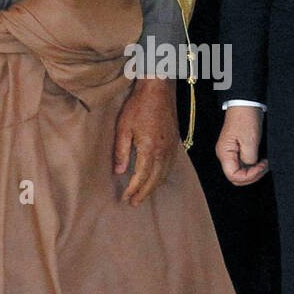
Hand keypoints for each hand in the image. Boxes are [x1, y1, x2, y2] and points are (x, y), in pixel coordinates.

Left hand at [113, 76, 180, 204]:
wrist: (157, 91)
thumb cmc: (138, 106)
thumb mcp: (123, 128)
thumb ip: (121, 151)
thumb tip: (118, 172)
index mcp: (149, 148)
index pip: (140, 177)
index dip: (132, 190)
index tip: (125, 198)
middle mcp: (163, 151)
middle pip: (154, 180)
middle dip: (143, 193)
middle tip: (134, 203)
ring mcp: (171, 148)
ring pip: (163, 174)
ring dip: (153, 187)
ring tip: (143, 195)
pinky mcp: (174, 143)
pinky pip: (169, 166)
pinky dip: (162, 176)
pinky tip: (156, 179)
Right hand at [216, 105, 268, 185]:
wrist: (246, 103)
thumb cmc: (245, 118)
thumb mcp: (250, 140)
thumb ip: (250, 158)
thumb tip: (251, 166)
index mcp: (225, 153)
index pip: (233, 176)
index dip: (249, 176)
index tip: (260, 167)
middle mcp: (226, 155)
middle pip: (236, 177)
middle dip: (252, 176)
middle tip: (264, 167)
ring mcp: (232, 153)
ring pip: (241, 171)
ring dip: (254, 171)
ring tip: (264, 163)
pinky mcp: (239, 149)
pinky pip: (245, 164)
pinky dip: (254, 165)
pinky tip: (261, 161)